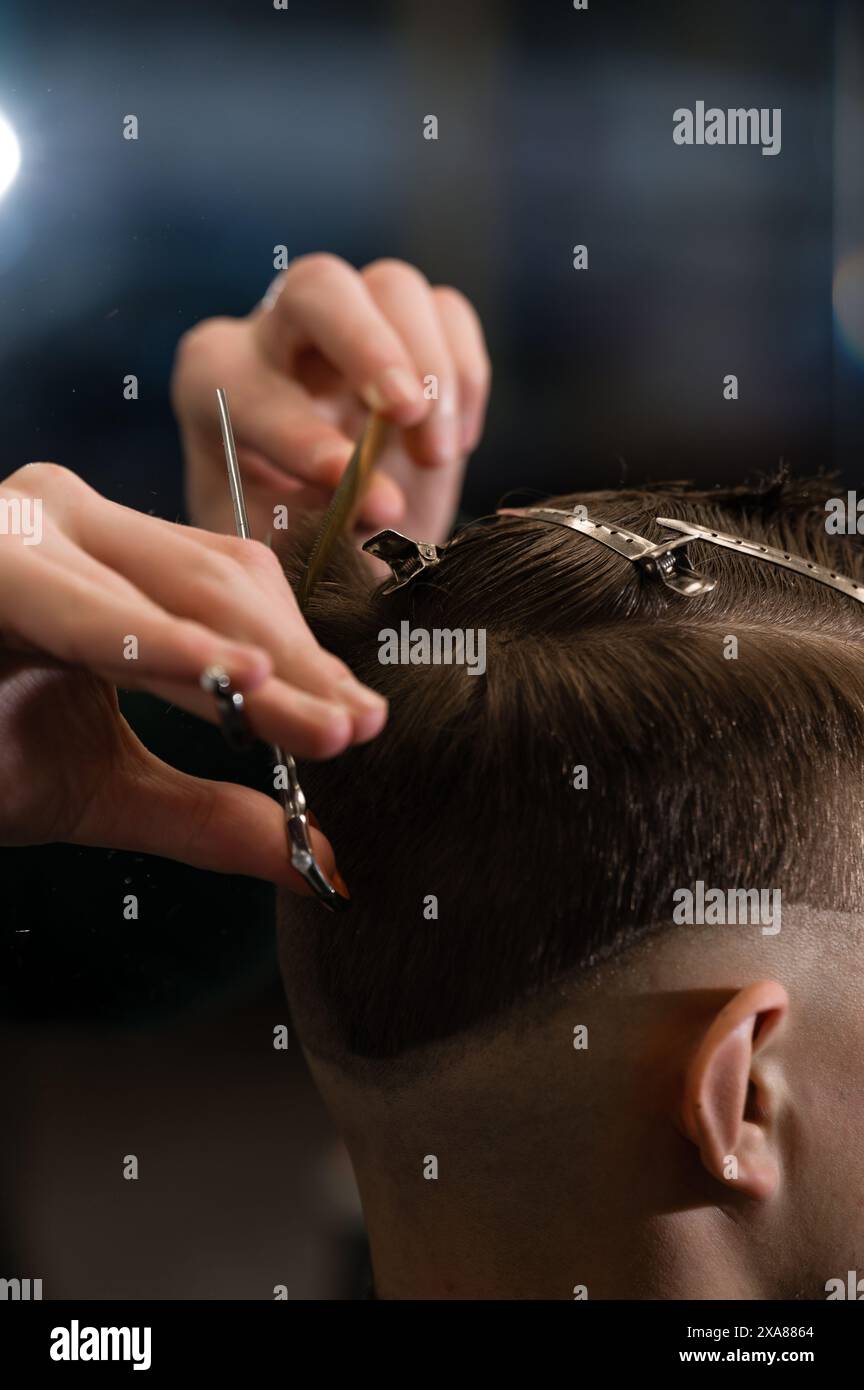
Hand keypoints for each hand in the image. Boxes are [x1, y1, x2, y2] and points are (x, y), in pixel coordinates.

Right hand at [0, 463, 386, 891]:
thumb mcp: (99, 789)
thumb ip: (207, 816)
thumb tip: (319, 863)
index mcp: (109, 556)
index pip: (240, 599)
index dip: (308, 664)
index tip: (367, 727)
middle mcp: (72, 516)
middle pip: (226, 586)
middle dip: (298, 668)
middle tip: (357, 735)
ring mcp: (22, 525)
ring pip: (174, 585)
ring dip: (251, 663)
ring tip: (322, 725)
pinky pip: (82, 604)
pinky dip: (154, 642)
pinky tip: (226, 680)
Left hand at [172, 255, 490, 545]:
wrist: (336, 538)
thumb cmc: (291, 546)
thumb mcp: (280, 552)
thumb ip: (314, 531)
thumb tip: (383, 504)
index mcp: (214, 384)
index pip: (252, 385)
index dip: (303, 436)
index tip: (349, 482)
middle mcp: (274, 333)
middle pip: (318, 288)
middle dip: (368, 348)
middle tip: (406, 413)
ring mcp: (348, 319)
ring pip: (394, 289)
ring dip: (431, 373)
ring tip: (436, 456)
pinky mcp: (411, 325)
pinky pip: (449, 312)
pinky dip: (464, 377)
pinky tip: (455, 443)